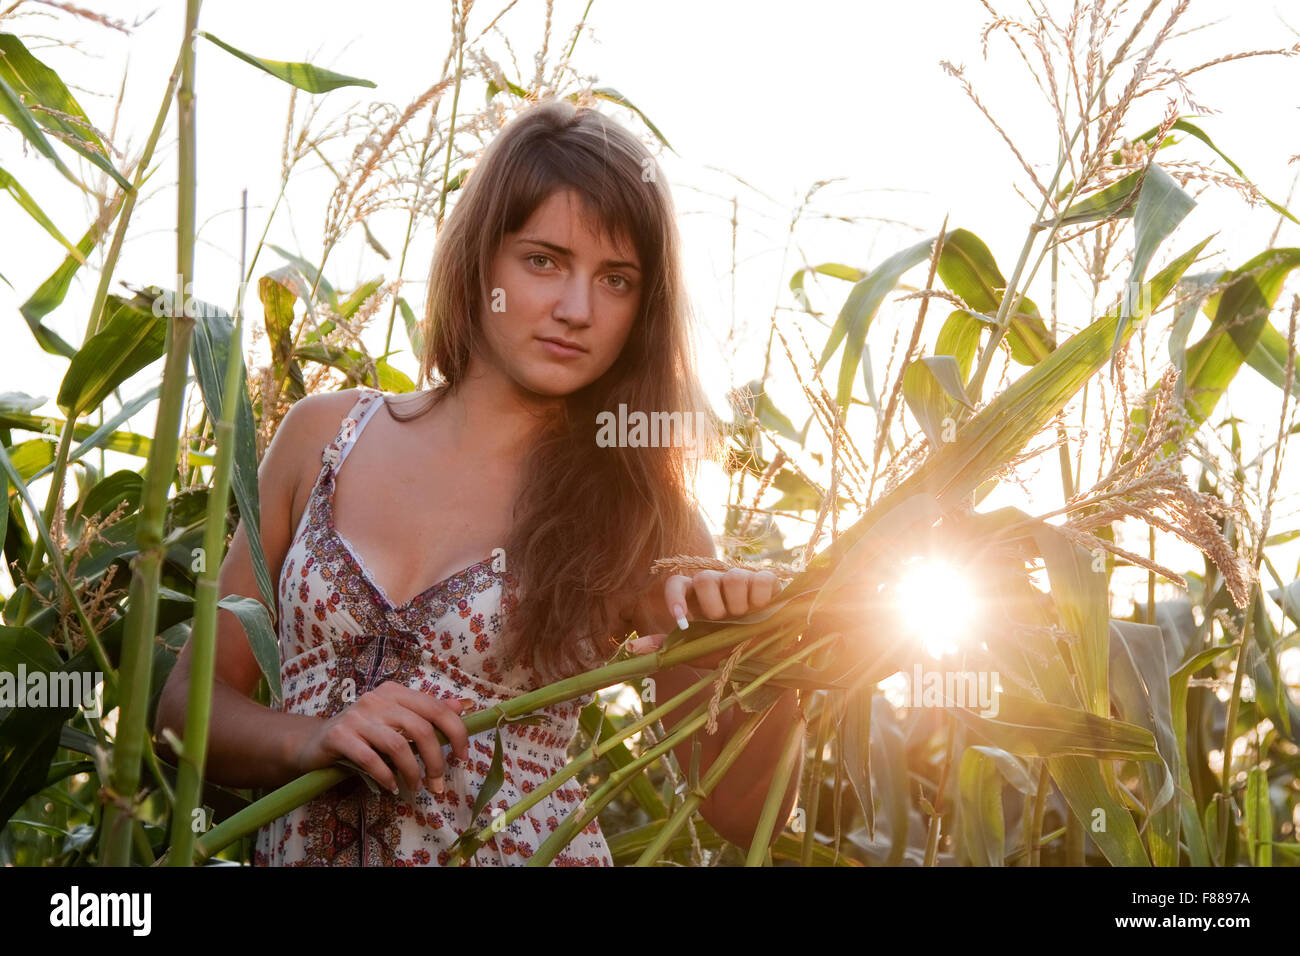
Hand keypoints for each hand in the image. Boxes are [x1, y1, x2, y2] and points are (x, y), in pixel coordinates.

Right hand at [291, 681, 470, 795]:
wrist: (314, 742)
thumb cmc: (362, 734)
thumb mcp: (395, 720)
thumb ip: (426, 714)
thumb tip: (461, 707)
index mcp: (396, 692)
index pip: (436, 708)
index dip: (456, 733)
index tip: (463, 757)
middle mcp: (377, 699)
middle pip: (420, 729)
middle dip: (435, 761)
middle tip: (438, 784)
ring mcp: (356, 716)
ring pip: (398, 746)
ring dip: (412, 773)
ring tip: (415, 788)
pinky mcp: (339, 736)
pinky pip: (371, 759)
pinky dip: (386, 777)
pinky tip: (392, 787)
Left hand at [626, 567, 780, 655]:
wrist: (763, 656)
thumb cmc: (725, 649)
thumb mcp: (694, 650)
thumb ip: (666, 646)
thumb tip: (632, 648)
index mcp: (695, 597)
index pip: (676, 583)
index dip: (675, 598)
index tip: (681, 620)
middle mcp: (716, 583)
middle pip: (705, 578)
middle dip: (714, 606)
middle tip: (724, 621)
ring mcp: (741, 579)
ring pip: (734, 578)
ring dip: (739, 604)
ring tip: (745, 618)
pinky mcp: (766, 581)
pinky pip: (761, 578)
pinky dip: (762, 596)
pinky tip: (763, 609)